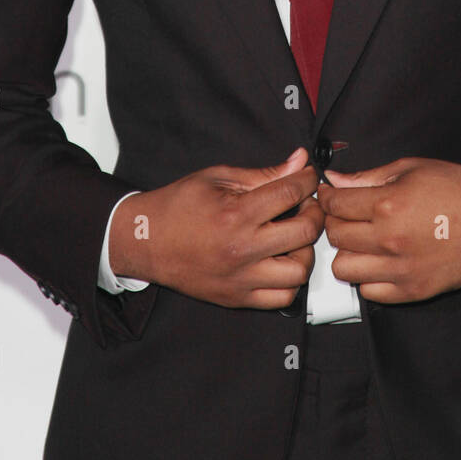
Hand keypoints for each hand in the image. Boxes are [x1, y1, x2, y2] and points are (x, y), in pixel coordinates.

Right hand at [108, 147, 323, 308]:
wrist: (146, 241)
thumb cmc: (179, 206)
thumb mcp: (219, 178)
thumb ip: (263, 173)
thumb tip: (298, 161)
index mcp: (236, 214)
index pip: (290, 192)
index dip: (307, 179)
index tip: (307, 177)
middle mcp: (242, 249)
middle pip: (304, 232)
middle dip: (314, 212)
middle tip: (305, 205)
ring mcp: (241, 278)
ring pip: (299, 272)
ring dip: (305, 250)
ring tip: (294, 236)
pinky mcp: (238, 298)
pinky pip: (282, 298)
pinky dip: (290, 281)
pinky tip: (281, 261)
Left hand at [317, 157, 460, 303]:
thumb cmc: (458, 189)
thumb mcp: (411, 169)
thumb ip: (368, 177)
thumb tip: (335, 180)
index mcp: (388, 204)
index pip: (335, 205)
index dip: (327, 197)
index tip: (330, 195)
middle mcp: (390, 239)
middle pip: (336, 236)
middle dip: (335, 222)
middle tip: (346, 215)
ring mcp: (401, 269)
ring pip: (344, 269)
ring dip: (348, 253)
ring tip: (361, 241)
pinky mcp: (413, 290)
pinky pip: (369, 292)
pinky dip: (368, 277)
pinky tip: (379, 261)